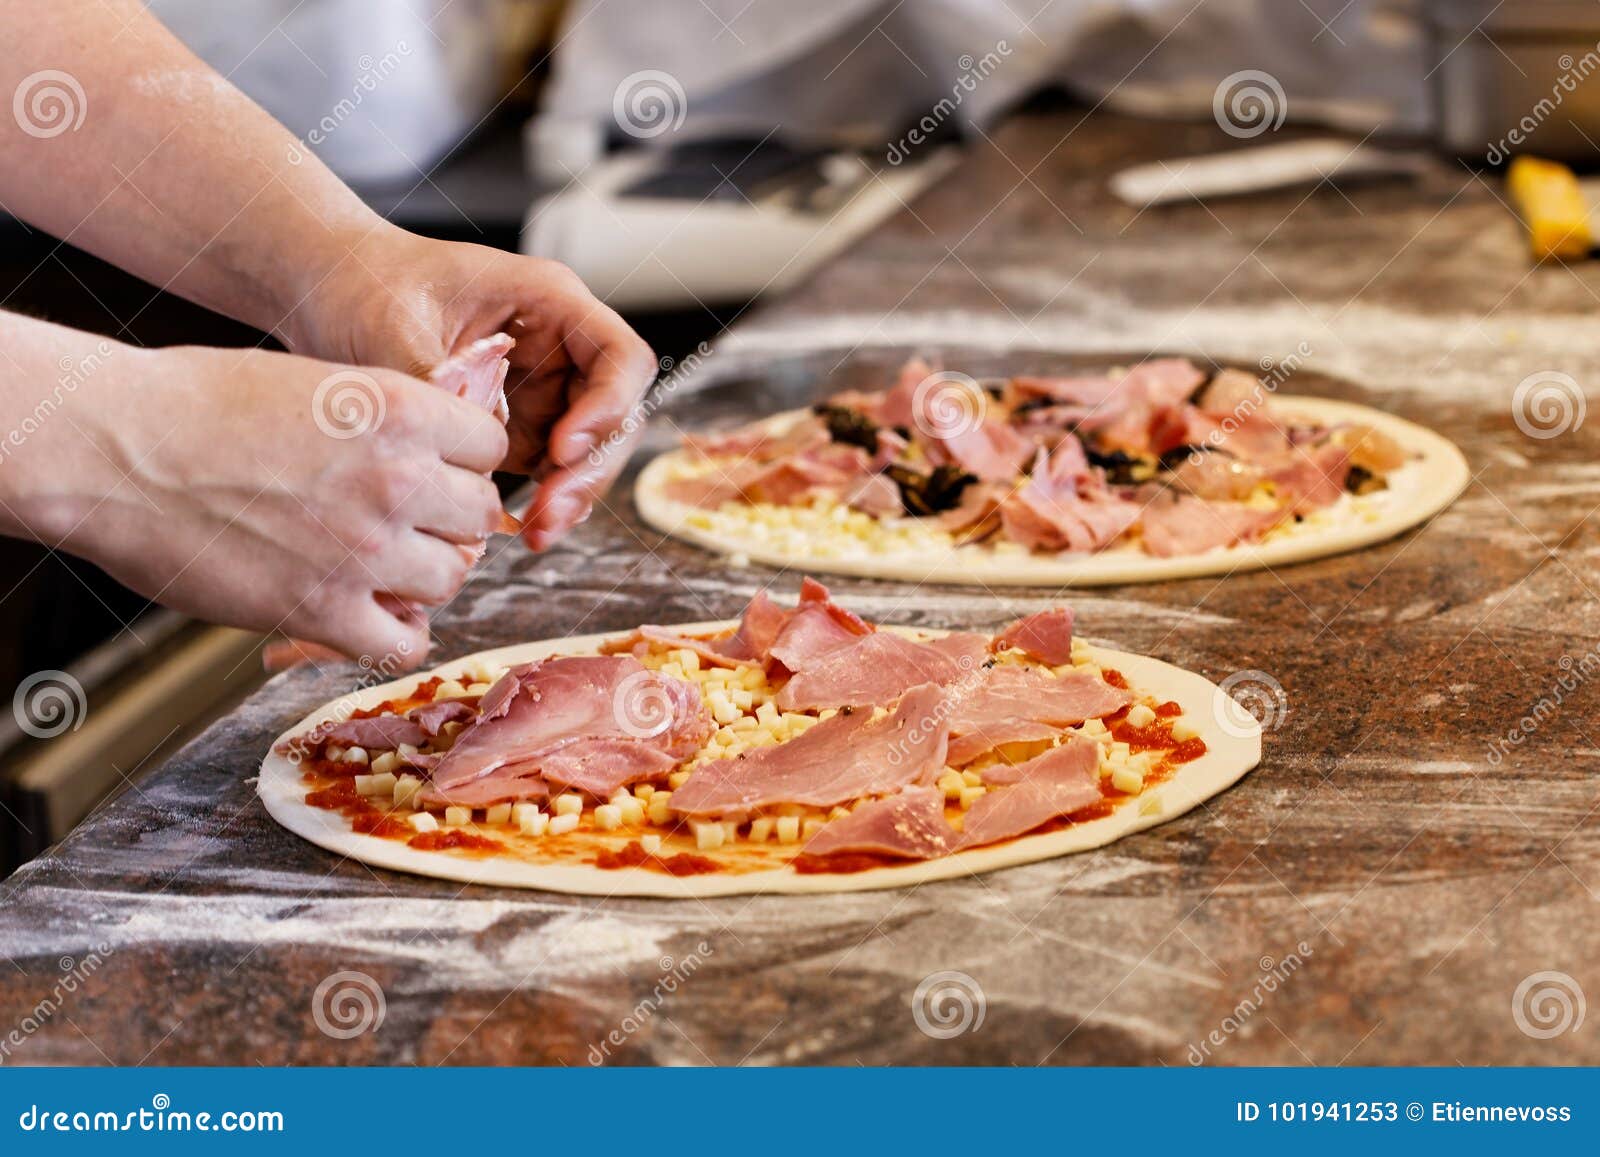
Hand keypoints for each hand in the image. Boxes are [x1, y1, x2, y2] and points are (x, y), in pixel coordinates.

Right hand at [29, 345, 506, 666]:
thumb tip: (440, 453)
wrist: (114, 451)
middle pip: (479, 516)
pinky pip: (405, 644)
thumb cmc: (198, 405)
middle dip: (449, 519)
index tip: (440, 470)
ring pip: (451, 579)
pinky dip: (396, 634)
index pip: (490, 448)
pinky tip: (371, 615)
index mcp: (400, 410)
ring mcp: (365, 551)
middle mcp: (397, 480)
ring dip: (424, 575)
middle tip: (411, 520)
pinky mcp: (325, 610)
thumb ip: (390, 420)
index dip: (465, 461)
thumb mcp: (318, 381)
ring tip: (381, 563)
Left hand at [285, 227, 657, 549]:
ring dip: (573, 495)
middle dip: (590, 469)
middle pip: (615, 414)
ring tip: (537, 534)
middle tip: (550, 513)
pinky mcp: (521, 424)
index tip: (562, 449)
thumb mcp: (398, 329)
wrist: (331, 289)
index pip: (621, 357)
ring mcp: (544, 388)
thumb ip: (444, 390)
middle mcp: (559, 346)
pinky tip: (526, 530)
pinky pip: (554, 470)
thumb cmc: (367, 282)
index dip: (608, 407)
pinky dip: (548, 502)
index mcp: (548, 302)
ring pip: (591, 451)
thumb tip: (478, 457)